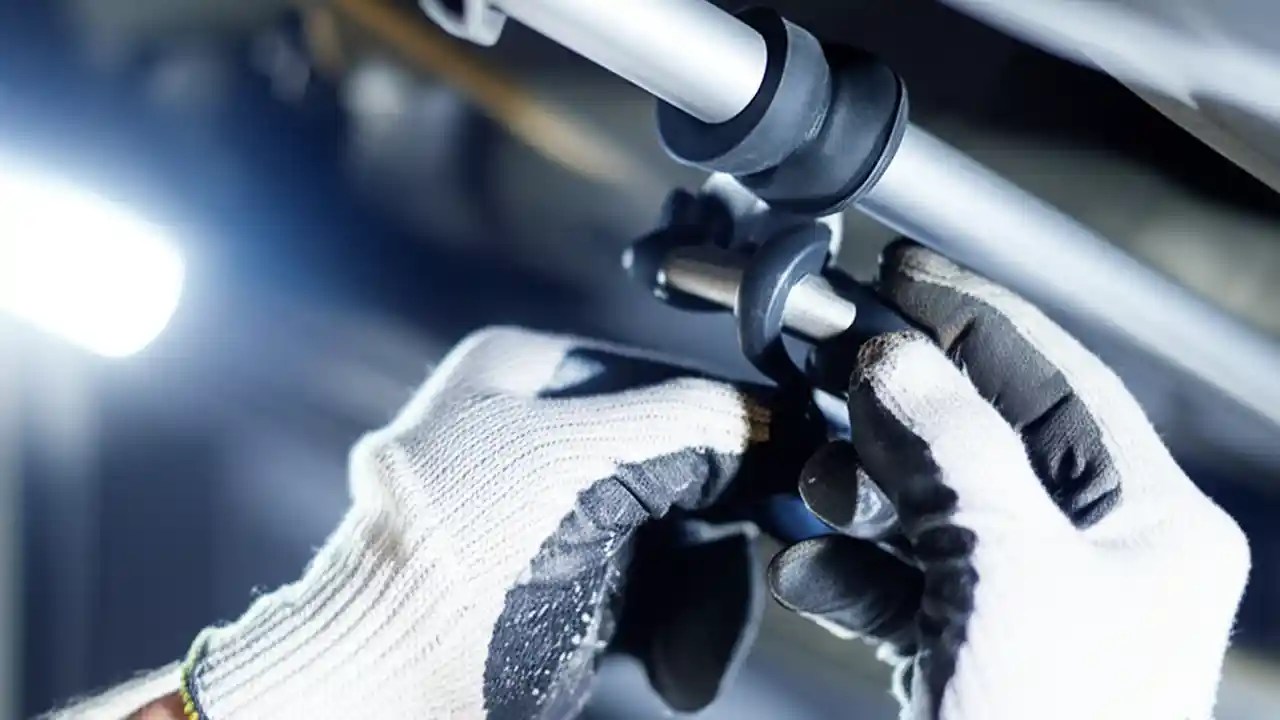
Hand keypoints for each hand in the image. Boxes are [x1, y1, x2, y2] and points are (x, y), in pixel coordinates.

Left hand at [178, 328, 785, 718]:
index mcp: (526, 375)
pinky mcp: (564, 590)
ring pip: (680, 543)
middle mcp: (539, 436)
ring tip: (691, 669)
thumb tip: (777, 417)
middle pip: (684, 472)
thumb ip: (686, 422)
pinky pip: (657, 597)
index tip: (802, 479)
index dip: (741, 435)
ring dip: (706, 607)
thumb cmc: (456, 561)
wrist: (377, 691)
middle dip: (719, 550)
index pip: (670, 386)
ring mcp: (552, 517)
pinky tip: (678, 675)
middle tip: (758, 588)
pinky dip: (681, 636)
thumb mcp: (573, 464)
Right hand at [769, 242, 1249, 718]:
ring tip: (814, 477)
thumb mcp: (1007, 571)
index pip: (1061, 376)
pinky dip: (855, 567)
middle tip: (825, 356)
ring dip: (866, 487)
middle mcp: (1102, 558)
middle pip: (987, 436)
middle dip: (899, 402)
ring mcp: (1035, 607)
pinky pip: (907, 581)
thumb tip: (894, 355)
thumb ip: (951, 446)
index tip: (898, 267)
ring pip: (937, 506)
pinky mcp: (976, 652)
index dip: (975, 312)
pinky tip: (812, 568)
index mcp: (1153, 525)